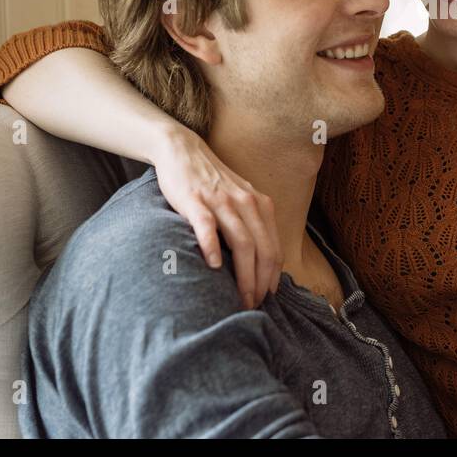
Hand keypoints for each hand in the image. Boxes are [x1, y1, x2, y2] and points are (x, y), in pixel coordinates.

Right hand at [152, 124, 282, 308]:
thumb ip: (252, 224)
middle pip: (262, 249)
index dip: (273, 276)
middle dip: (260, 282)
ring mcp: (221, 201)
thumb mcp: (240, 200)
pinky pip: (208, 226)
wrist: (182, 151)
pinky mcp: (196, 200)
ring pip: (242, 242)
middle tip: (253, 306)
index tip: (267, 297)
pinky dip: (212, 247)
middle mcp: (246, 203)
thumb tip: (260, 262)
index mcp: (260, 205)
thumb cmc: (211, 183)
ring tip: (240, 298)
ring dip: (244, 275)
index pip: (274, 247)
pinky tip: (213, 266)